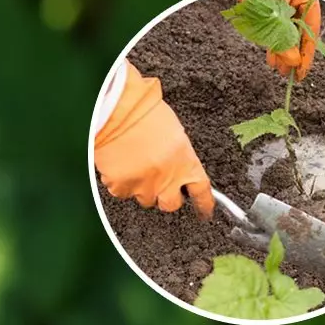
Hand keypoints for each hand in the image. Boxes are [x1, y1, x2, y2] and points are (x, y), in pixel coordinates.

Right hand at [94, 63, 213, 217]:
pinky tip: (121, 164)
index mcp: (186, 163)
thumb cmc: (147, 115)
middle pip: (171, 204)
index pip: (202, 191)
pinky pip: (123, 192)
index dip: (205, 204)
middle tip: (160, 183)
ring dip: (143, 188)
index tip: (205, 212)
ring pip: (145, 199)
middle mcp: (167, 180)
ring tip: (137, 165)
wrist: (118, 112)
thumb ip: (180, 156)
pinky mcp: (121, 188)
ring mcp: (143, 186)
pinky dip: (122, 182)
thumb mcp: (176, 134)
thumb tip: (178, 166)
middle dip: (167, 197)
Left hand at [233, 0, 321, 80]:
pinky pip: (277, 25)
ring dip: (282, 49)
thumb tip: (294, 63)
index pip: (312, 31)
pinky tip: (270, 54)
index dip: (306, 54)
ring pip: (288, 30)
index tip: (301, 73)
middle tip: (287, 74)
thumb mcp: (272, 17)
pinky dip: (274, 40)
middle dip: (292, 54)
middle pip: (301, 32)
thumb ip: (284, 41)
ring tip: (276, 67)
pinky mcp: (272, 2)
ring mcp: (286, 0)